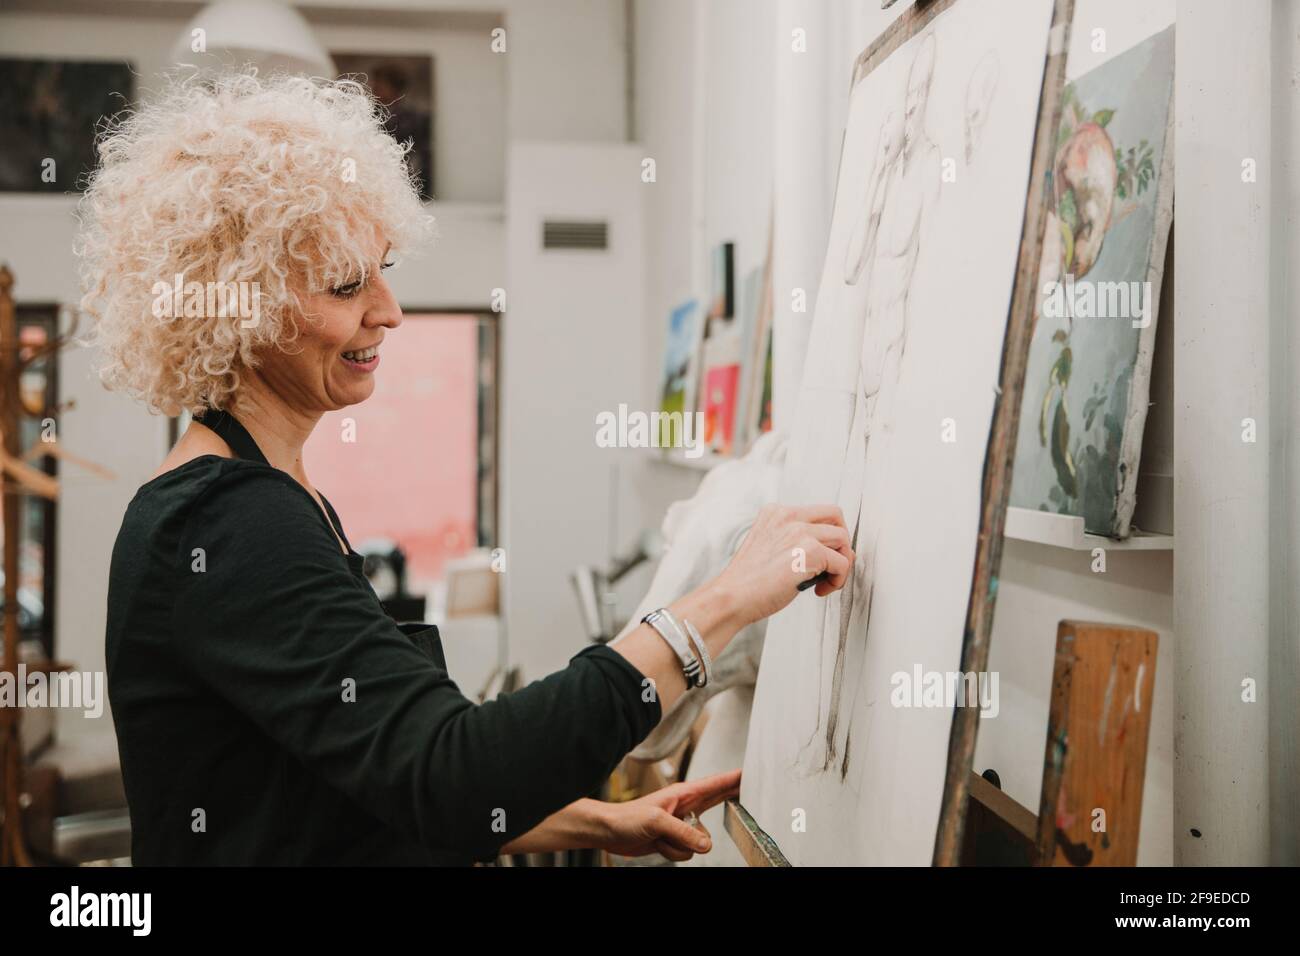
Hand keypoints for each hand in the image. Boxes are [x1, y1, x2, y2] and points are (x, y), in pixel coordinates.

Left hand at [597, 770, 741, 861]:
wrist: (610, 832)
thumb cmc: (627, 818)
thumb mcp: (657, 822)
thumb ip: (684, 832)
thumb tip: (707, 845)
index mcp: (684, 794)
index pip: (716, 784)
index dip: (734, 779)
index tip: (751, 774)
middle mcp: (686, 807)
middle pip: (718, 803)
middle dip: (730, 801)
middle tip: (752, 793)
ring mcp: (682, 824)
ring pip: (701, 840)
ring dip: (682, 844)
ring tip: (661, 837)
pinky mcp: (676, 839)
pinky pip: (688, 852)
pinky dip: (674, 852)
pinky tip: (659, 844)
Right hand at [711, 504, 853, 627]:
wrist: (731, 597)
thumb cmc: (748, 582)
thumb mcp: (770, 548)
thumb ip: (797, 541)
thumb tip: (837, 551)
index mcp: (776, 513)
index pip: (818, 512)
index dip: (827, 535)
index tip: (822, 557)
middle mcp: (788, 516)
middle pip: (836, 516)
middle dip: (840, 542)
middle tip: (832, 565)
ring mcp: (799, 531)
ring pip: (843, 538)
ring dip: (841, 563)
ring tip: (824, 582)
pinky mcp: (810, 551)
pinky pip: (842, 563)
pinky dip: (837, 580)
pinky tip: (818, 590)